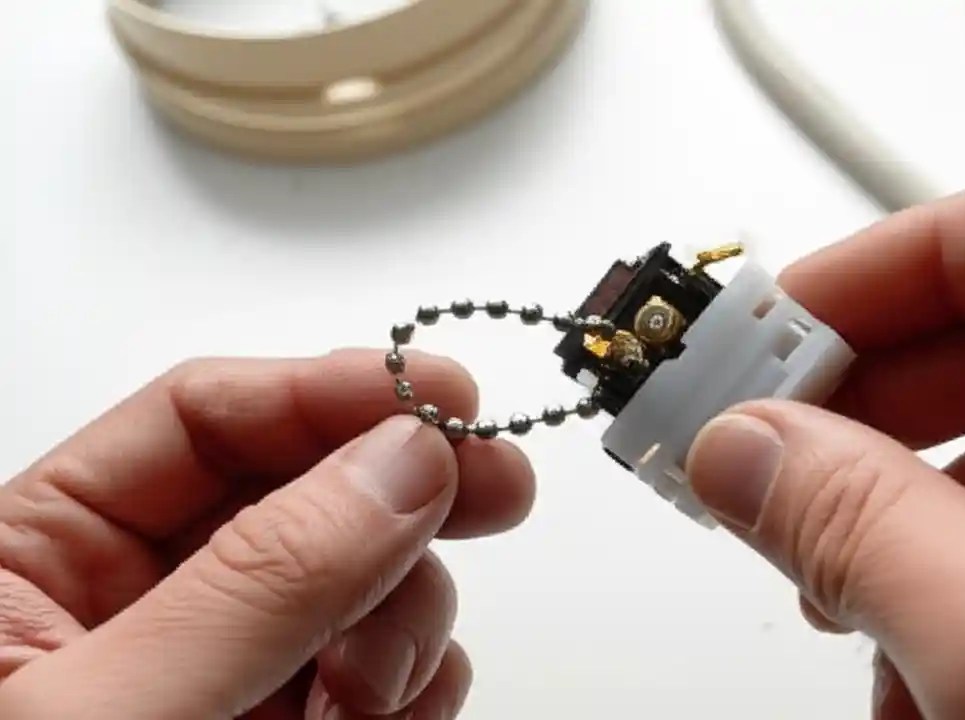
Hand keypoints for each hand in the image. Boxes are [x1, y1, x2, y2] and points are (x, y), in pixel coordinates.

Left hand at [0, 350, 534, 718]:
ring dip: (405, 618)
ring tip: (370, 691)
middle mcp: (142, 604)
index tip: (441, 394)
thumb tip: (400, 462)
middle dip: (409, 488)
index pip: (203, 417)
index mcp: (40, 560)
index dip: (330, 391)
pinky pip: (391, 669)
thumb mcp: (116, 712)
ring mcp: (231, 669)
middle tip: (497, 486)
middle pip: (310, 486)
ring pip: (370, 577)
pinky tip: (388, 718)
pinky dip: (417, 687)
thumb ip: (260, 583)